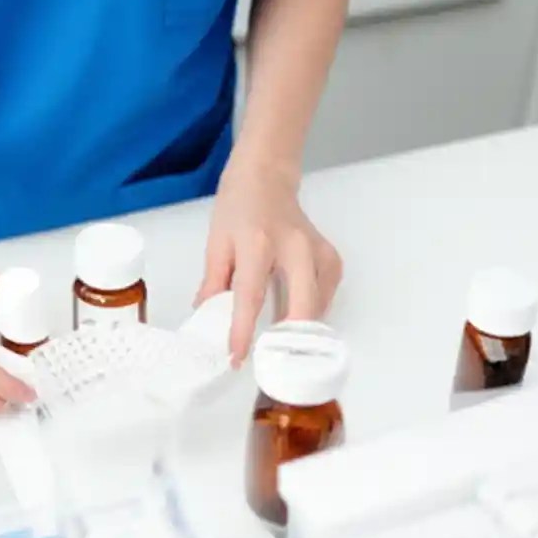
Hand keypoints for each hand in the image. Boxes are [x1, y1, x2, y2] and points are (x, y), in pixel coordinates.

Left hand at [195, 162, 342, 364]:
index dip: (243, 331)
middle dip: (289, 339)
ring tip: (281, 344)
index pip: (251, 296)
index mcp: (257, 244)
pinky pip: (326, 295)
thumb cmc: (238, 207)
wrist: (267, 176)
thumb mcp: (216, 243)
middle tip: (272, 362)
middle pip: (303, 304)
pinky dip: (313, 311)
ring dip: (301, 329)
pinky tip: (297, 317)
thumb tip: (206, 318)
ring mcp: (317, 252)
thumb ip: (213, 283)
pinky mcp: (331, 257)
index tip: (236, 358)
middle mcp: (294, 248)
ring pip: (319, 304)